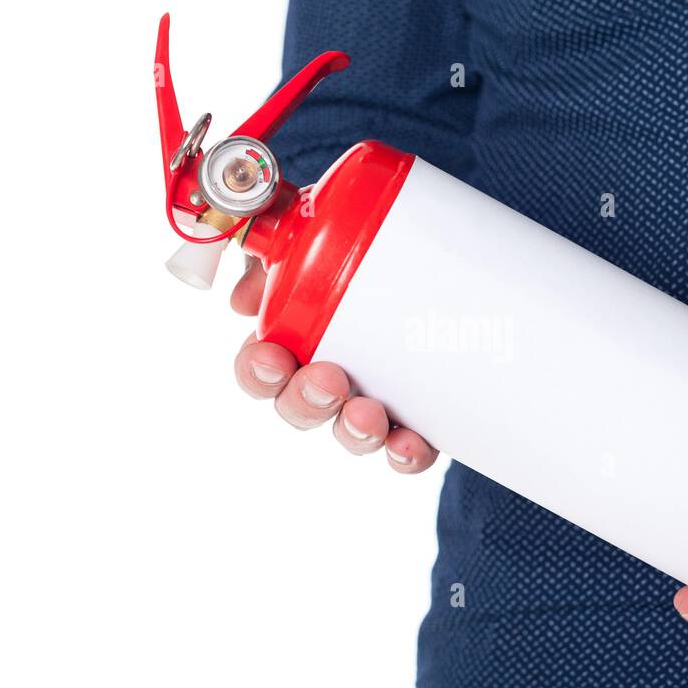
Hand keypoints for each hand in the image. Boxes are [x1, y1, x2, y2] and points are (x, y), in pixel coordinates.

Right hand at [230, 258, 438, 472]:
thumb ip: (280, 248)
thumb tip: (244, 297)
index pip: (260, 368)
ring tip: (369, 415)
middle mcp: (327, 377)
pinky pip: (405, 449)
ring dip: (354, 432)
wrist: (443, 255)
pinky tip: (411, 445)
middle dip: (306, 402)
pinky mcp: (416, 416)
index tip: (272, 359)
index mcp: (295, 339)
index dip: (257, 371)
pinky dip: (405, 454)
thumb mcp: (319, 233)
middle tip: (330, 379)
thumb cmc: (367, 245)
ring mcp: (371, 400)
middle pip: (299, 407)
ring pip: (351, 434)